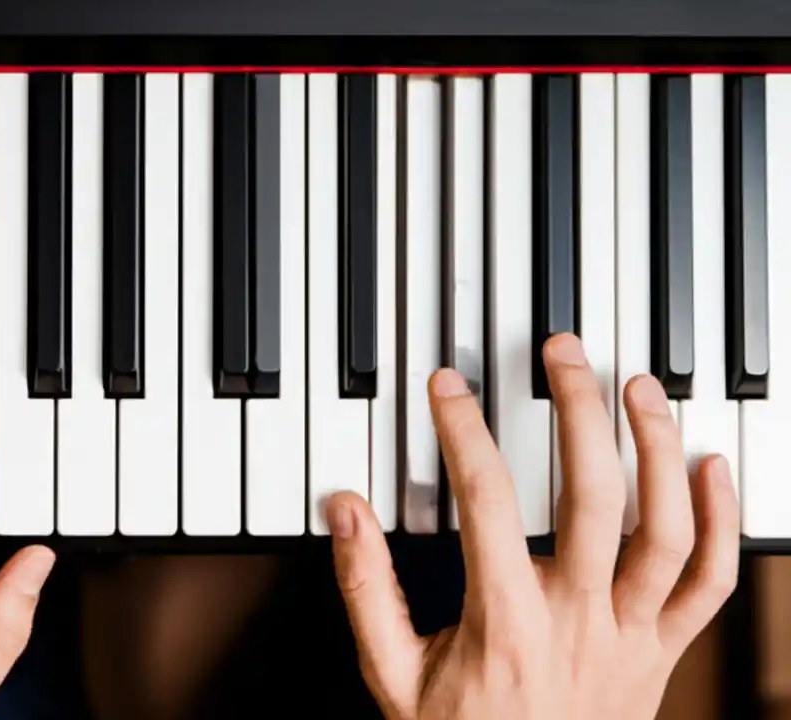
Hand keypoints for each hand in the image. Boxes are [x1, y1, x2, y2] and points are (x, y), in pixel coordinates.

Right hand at [325, 333, 738, 719]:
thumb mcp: (391, 676)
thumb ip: (364, 589)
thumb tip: (344, 511)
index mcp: (505, 624)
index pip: (488, 502)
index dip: (465, 431)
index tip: (449, 386)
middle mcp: (578, 622)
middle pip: (592, 497)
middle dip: (577, 409)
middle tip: (562, 353)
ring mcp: (632, 636)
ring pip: (666, 530)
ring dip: (658, 449)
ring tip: (639, 388)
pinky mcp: (664, 650)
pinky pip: (711, 583)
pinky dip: (723, 521)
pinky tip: (711, 464)